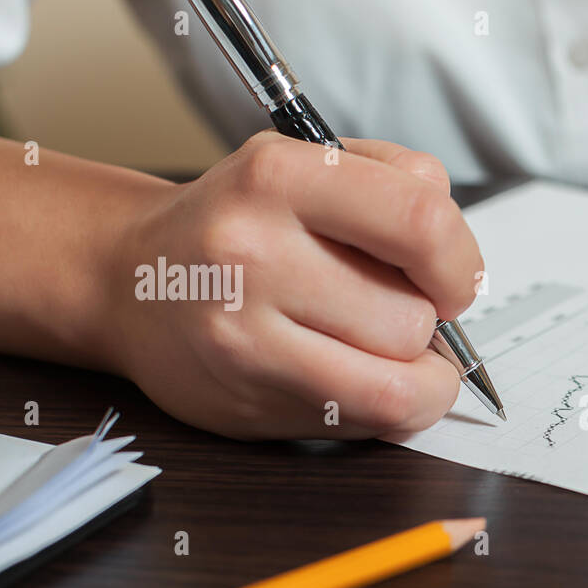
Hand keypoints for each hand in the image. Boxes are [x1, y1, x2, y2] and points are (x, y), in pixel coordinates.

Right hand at [103, 131, 481, 439]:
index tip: (451, 280)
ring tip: (379, 346)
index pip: (422, 221)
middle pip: (413, 318)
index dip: (460, 264)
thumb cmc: (241, 224)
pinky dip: (393, 409)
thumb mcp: (308, 164)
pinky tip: (365, 379)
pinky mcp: (247, 401)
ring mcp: (244, 336)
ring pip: (398, 383)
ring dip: (414, 373)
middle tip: (394, 310)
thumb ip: (397, 185)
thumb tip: (459, 267)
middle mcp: (251, 254)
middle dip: (427, 323)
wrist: (127, 279)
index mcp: (278, 178)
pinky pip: (369, 423)